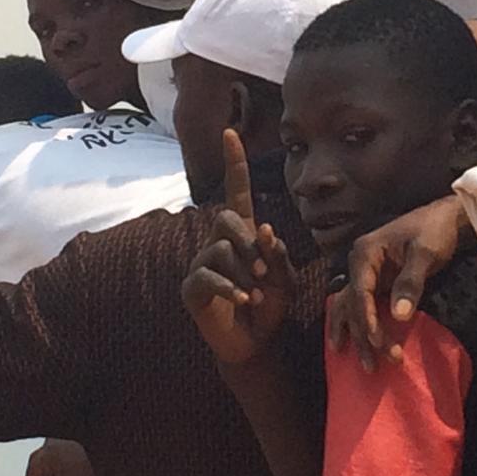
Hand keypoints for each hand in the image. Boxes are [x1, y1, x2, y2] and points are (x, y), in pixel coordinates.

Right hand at [182, 129, 290, 366]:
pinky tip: (244, 302)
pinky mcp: (192, 287)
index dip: (234, 162)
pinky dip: (231, 290)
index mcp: (242, 233)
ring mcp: (201, 264)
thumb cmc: (270, 305)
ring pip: (220, 249)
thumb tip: (263, 229)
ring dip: (245, 274)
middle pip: (226, 219)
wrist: (256, 343)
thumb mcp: (284, 277)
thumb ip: (277, 252)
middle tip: (265, 274)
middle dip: (249, 245)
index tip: (229, 132)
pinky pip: (208, 276)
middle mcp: (217, 242)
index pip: (237, 191)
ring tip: (256, 295)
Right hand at [328, 194, 466, 369]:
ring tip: (364, 365)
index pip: (360, 291)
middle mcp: (359, 264)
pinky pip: (361, 307)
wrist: (445, 218)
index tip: (377, 341)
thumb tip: (399, 316)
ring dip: (357, 336)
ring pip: (353, 309)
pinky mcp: (376, 282)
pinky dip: (357, 325)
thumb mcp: (425, 253)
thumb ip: (410, 282)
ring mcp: (366, 274)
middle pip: (354, 305)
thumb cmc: (435, 231)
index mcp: (365, 253)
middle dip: (364, 335)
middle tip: (374, 365)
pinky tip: (349, 345)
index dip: (368, 318)